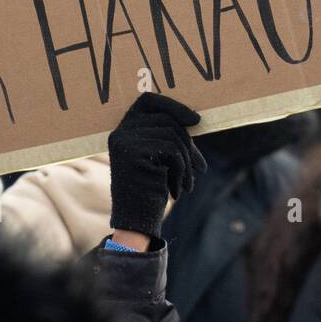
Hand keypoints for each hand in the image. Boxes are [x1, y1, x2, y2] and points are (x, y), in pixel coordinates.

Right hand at [108, 92, 205, 238]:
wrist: (136, 221)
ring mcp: (123, 141)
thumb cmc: (151, 190)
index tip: (196, 121)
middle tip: (200, 168)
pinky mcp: (131, 153)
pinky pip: (171, 149)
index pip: (148, 100)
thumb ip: (170, 136)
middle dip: (189, 144)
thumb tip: (196, 120)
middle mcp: (120, 132)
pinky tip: (178, 189)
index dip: (173, 105)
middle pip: (167, 120)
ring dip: (187, 161)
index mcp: (124, 130)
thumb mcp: (161, 158)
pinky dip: (181, 169)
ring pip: (172, 135)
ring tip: (188, 183)